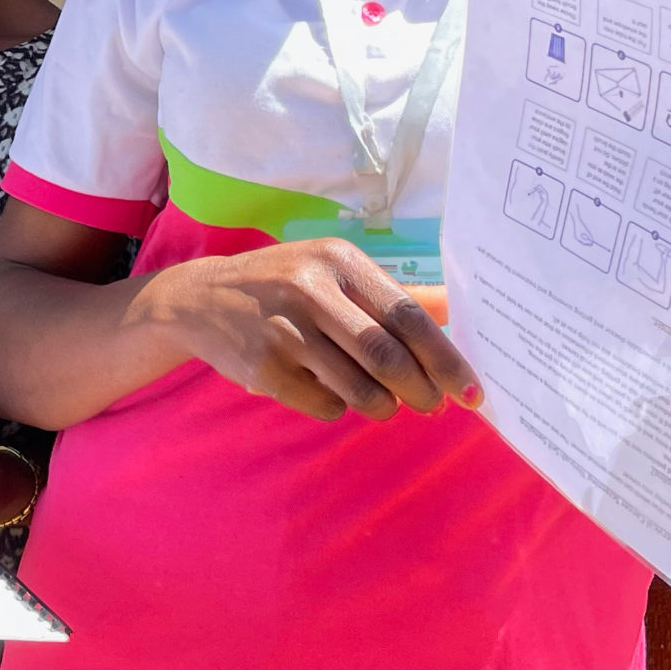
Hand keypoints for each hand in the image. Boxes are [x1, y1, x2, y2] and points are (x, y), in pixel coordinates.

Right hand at [135, 240, 477, 421]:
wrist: (200, 299)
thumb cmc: (284, 285)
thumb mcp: (333, 272)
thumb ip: (392, 294)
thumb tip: (456, 311)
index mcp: (338, 261)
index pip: (408, 316)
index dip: (445, 359)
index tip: (470, 392)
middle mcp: (311, 290)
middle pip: (386, 356)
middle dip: (421, 391)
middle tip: (433, 406)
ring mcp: (283, 331)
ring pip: (359, 389)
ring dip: (383, 406)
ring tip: (383, 403)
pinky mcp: (263, 368)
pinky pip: (324, 405)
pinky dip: (338, 408)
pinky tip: (327, 389)